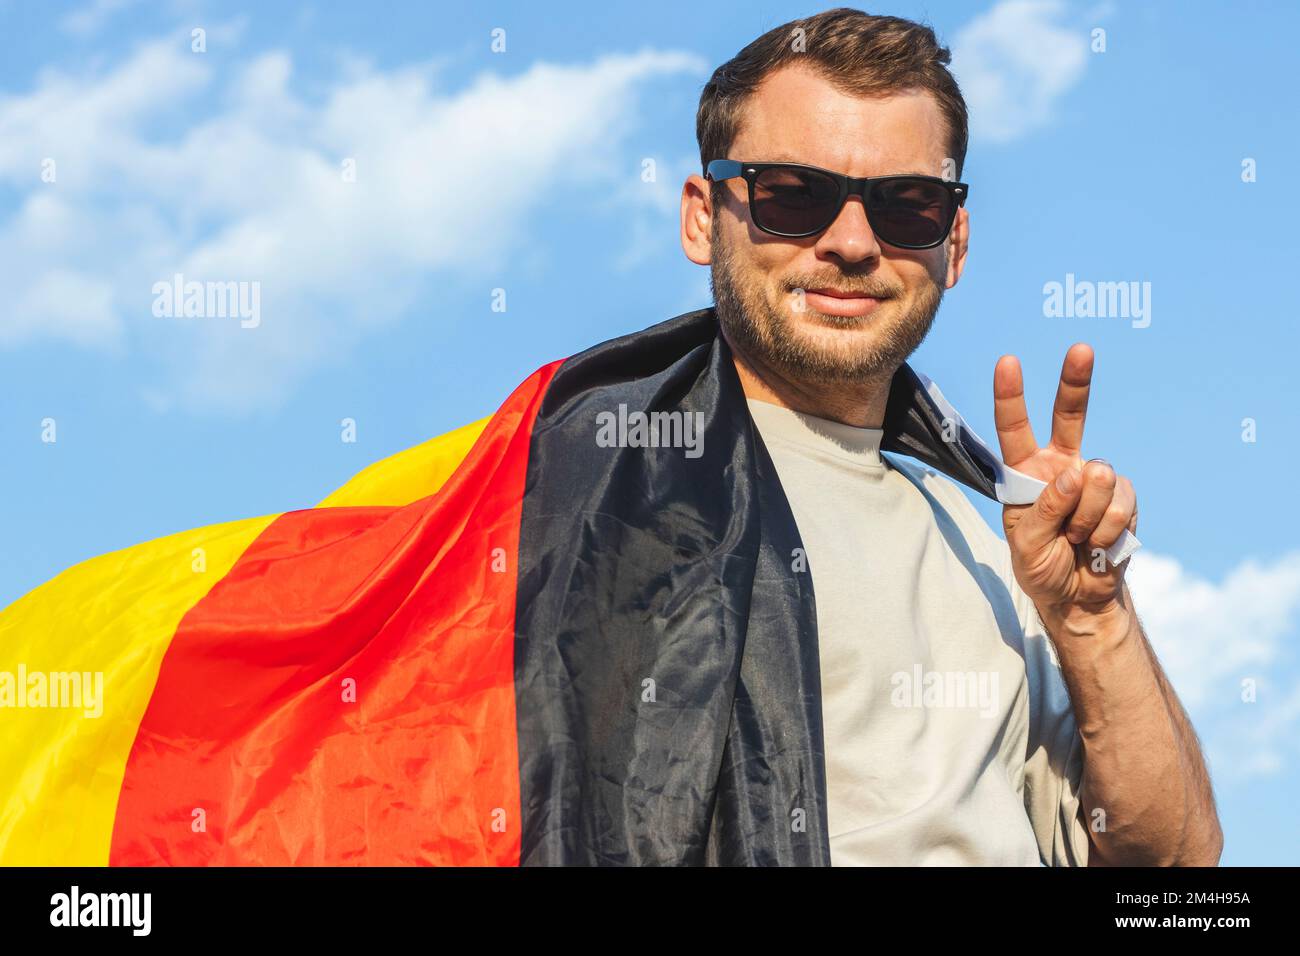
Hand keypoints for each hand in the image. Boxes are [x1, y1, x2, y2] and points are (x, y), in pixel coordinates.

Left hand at [993, 344, 1138, 622]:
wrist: (1078, 596)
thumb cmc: (1041, 567)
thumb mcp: (1026, 545)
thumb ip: (1044, 509)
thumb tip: (1077, 472)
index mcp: (1025, 472)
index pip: (1015, 429)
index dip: (1011, 396)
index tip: (1008, 362)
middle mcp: (1060, 465)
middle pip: (1070, 416)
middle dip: (1076, 381)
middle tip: (1081, 348)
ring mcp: (1095, 479)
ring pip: (1096, 480)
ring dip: (1085, 519)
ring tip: (1076, 540)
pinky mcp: (1123, 496)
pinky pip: (1119, 504)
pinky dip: (1106, 530)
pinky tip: (1097, 545)